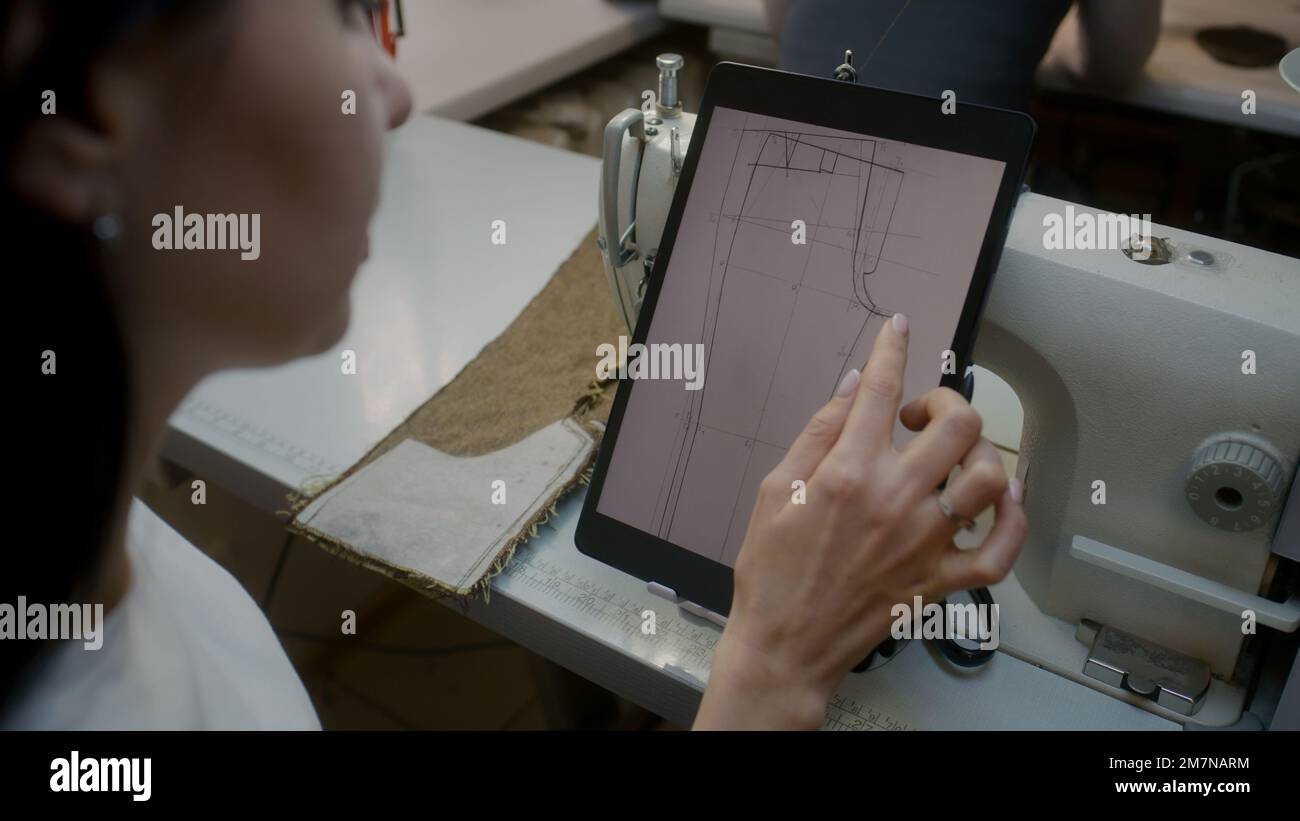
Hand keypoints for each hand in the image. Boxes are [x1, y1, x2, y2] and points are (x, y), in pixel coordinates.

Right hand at [693, 313, 1026, 729]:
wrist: (785, 643)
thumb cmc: (771, 569)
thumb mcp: (773, 488)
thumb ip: (818, 432)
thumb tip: (853, 386)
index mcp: (848, 472)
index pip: (881, 390)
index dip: (893, 349)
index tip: (899, 330)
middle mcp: (896, 500)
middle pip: (958, 424)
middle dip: (945, 401)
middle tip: (920, 414)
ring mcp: (925, 542)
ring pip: (989, 478)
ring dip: (979, 452)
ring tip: (954, 455)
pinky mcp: (941, 580)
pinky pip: (1001, 550)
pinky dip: (1014, 521)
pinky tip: (1002, 501)